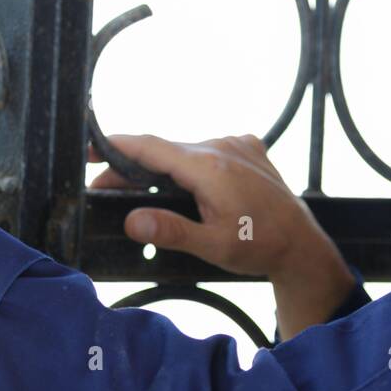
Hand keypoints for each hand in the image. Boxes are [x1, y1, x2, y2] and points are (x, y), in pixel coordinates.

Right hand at [87, 133, 327, 276]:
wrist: (301, 244)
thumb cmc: (259, 246)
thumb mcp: (212, 245)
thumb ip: (170, 231)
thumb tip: (131, 221)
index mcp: (208, 166)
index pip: (150, 146)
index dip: (115, 145)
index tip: (89, 148)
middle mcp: (221, 146)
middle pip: (162, 150)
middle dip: (131, 168)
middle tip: (103, 188)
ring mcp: (236, 144)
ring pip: (184, 150)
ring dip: (160, 167)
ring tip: (138, 192)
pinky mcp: (247, 148)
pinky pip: (206, 150)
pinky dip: (188, 164)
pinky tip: (182, 187)